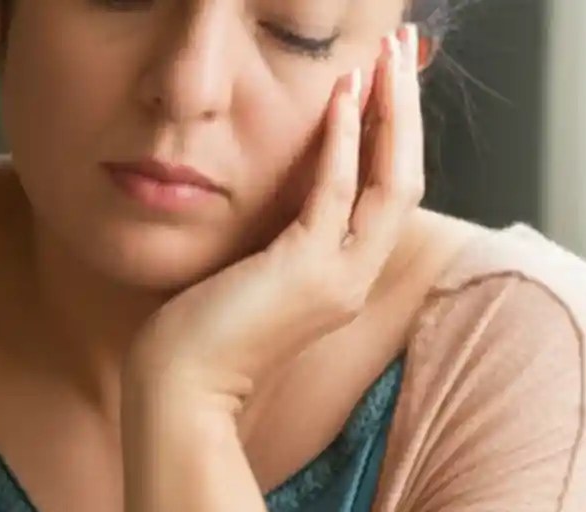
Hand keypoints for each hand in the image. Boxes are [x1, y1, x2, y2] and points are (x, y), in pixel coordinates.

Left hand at [125, 25, 425, 408]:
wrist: (180, 389)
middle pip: (406, 179)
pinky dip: (342, 139)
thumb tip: (286, 183)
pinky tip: (340, 95)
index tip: (386, 80)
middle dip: (406, 109)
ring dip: (390, 111)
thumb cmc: (200, 332)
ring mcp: (337, 278)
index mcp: (343, 277)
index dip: (395, 133)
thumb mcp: (253, 270)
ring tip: (386, 54)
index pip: (389, 193)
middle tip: (402, 49)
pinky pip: (337, 193)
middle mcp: (354, 278)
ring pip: (390, 181)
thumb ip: (281, 232)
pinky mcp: (306, 272)